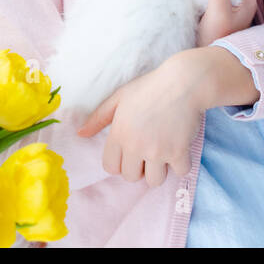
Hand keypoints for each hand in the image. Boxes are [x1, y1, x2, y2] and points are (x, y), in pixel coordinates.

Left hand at [77, 50, 207, 186]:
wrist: (182, 82)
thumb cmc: (149, 88)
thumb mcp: (119, 97)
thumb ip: (98, 118)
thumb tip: (80, 134)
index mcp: (119, 133)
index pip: (110, 167)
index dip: (119, 163)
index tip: (129, 153)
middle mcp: (135, 146)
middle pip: (131, 177)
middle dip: (138, 168)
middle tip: (147, 152)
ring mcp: (157, 151)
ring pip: (154, 181)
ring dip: (158, 171)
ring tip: (163, 154)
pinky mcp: (178, 152)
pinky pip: (179, 173)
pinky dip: (181, 164)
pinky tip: (180, 149)